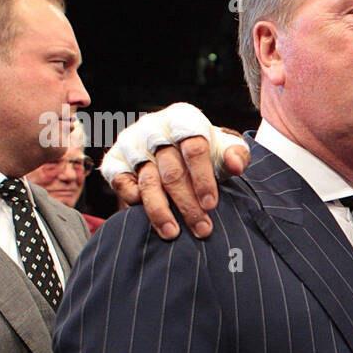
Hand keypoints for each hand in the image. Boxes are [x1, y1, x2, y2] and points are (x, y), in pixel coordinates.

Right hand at [101, 103, 250, 239]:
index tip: (211, 205)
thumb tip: (236, 165)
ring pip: (148, 181)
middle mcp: (154, 128)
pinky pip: (120, 182)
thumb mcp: (226, 147)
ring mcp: (132, 143)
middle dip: (188, 204)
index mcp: (182, 119)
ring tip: (174, 234)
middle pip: (172, 171)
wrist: (176, 146)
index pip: (194, 148)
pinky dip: (133, 199)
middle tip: (202, 229)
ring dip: (161, 211)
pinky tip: (149, 216)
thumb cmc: (206, 150)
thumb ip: (237, 155)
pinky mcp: (115, 159)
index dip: (203, 178)